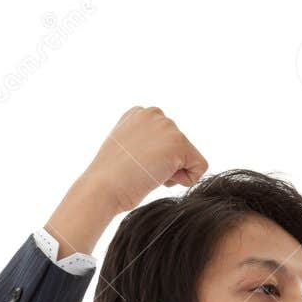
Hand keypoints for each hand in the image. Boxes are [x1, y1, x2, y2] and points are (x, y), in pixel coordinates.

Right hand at [44, 106, 208, 257]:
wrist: (102, 187)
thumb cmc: (110, 178)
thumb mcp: (126, 149)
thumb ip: (145, 142)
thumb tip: (161, 150)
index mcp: (139, 113)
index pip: (166, 141)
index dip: (155, 160)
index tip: (134, 164)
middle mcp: (154, 113)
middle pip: (180, 148)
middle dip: (165, 165)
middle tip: (141, 170)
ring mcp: (167, 125)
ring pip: (189, 158)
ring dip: (172, 173)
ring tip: (148, 173)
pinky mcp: (179, 142)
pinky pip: (200, 167)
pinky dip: (186, 180)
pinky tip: (161, 177)